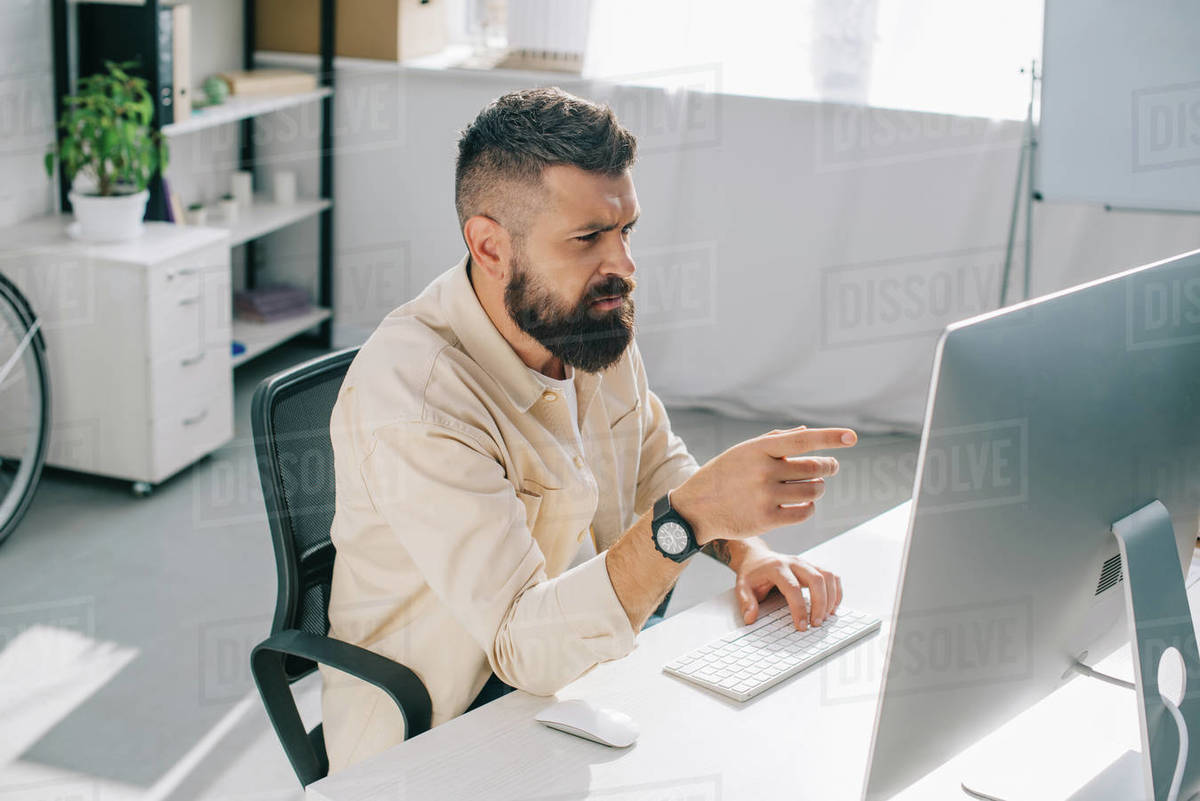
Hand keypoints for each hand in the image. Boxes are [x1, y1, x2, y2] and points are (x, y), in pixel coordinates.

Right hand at [670, 426, 856, 545]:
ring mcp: (765, 496)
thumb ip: (775, 440)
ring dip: (818, 488)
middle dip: (828, 467)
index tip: (852, 437)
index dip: (830, 438)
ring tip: (812, 487)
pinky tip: (804, 503)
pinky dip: (810, 507)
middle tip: (830, 467)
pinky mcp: (766, 519)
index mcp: (758, 449)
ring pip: (813, 491)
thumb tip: (808, 433)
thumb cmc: (724, 474)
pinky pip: (804, 512)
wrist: (697, 507)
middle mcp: (763, 471)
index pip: (802, 441)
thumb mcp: (743, 451)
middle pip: (814, 468)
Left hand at [733, 544, 843, 628]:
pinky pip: (831, 576)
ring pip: (827, 576)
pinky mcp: (812, 567)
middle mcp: (794, 563)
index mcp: (777, 568)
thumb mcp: (742, 587)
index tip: (801, 626)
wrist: (756, 557)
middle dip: (820, 604)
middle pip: (816, 580)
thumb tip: (750, 618)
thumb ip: (746, 602)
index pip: (793, 588)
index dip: (799, 608)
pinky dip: (836, 591)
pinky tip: (832, 606)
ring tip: (826, 617)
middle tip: (817, 624)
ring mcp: (805, 563)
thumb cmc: (752, 573)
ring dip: (831, 598)